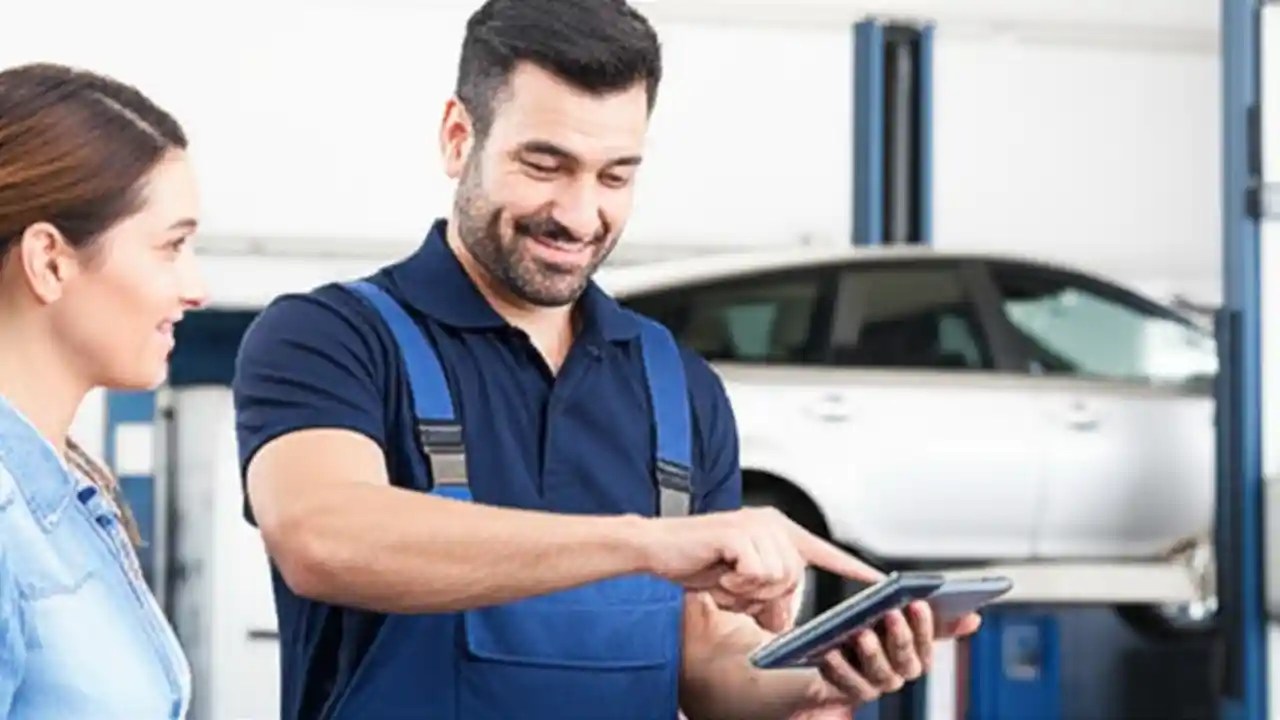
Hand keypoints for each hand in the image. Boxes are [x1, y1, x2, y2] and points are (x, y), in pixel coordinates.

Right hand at [639, 507, 880, 630]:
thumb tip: (785, 622)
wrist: (656, 548)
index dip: (852, 567)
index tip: (882, 581)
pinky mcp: (739, 533)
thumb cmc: (696, 563)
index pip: (824, 551)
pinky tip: (721, 574)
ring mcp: (756, 525)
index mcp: (775, 529)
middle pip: (795, 576)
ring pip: (779, 577)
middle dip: (766, 595)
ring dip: (749, 590)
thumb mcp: (740, 586)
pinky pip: (758, 574)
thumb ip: (768, 596)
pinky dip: (737, 585)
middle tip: (736, 587)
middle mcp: (770, 523)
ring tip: (726, 578)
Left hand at [791, 602, 983, 718]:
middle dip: (902, 638)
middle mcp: (899, 673)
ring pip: (881, 676)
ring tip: (862, 633)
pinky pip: (847, 685)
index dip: (926, 626)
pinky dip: (840, 669)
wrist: (827, 652)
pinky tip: (831, 651)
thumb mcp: (899, 617)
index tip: (919, 603)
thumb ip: (932, 619)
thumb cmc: (869, 629)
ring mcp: (875, 684)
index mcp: (914, 654)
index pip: (927, 643)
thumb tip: (974, 619)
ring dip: (873, 654)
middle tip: (892, 613)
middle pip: (907, 662)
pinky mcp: (849, 691)